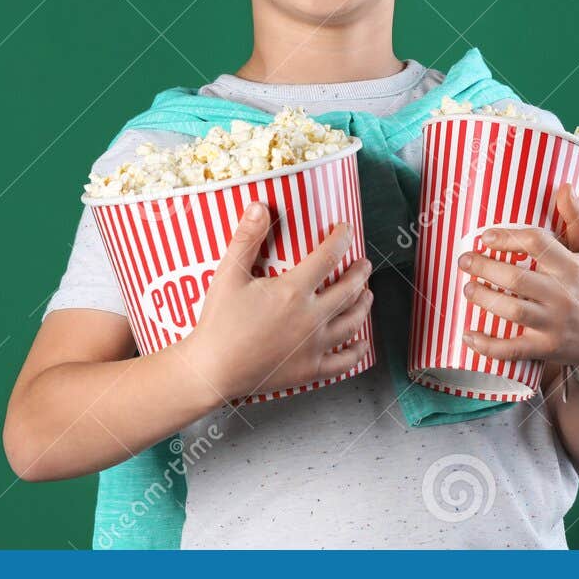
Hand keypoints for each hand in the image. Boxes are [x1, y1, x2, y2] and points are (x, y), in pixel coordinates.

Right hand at [182, 203, 372, 401]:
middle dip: (360, 273)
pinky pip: (344, 361)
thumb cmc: (219, 323)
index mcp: (292, 291)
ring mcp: (313, 347)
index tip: (345, 230)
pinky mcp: (310, 370)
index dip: (341, 239)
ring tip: (367, 294)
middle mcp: (310, 318)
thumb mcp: (228, 275)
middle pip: (348, 290)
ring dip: (363, 305)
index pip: (328, 257)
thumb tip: (259, 206)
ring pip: (352, 322)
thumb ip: (246, 239)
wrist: (212, 371)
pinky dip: (358, 350)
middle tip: (364, 264)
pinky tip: (362, 342)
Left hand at [457, 183, 578, 372]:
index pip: (536, 244)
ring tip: (467, 288)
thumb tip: (565, 187)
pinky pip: (511, 349)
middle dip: (484, 267)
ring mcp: (553, 325)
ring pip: (511, 311)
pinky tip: (468, 334)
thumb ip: (578, 221)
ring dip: (483, 299)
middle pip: (516, 279)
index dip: (507, 237)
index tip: (485, 235)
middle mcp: (562, 296)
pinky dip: (487, 345)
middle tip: (464, 259)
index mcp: (572, 268)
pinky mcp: (545, 348)